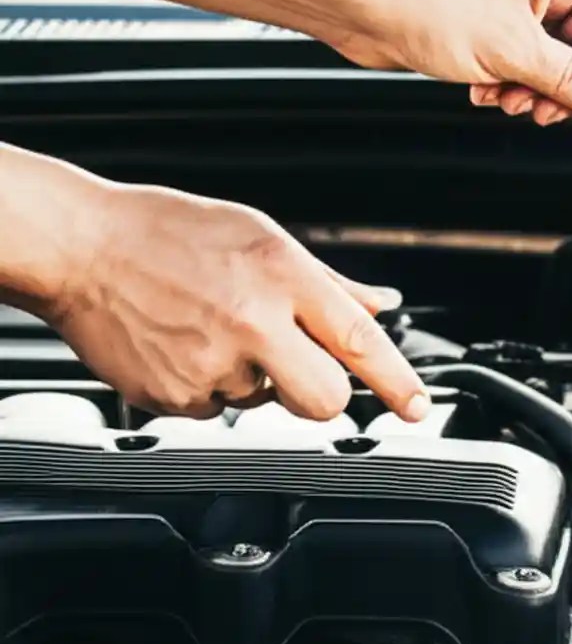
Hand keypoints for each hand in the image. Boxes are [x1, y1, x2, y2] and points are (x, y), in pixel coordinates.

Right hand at [0, 145, 429, 421]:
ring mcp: (212, 364)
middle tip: (298, 368)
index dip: (397, 381)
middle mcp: (253, 322)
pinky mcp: (176, 396)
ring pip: (266, 403)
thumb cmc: (171, 234)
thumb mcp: (261, 237)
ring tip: (212, 329)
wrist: (81, 247)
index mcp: (282, 275)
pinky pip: (217, 409)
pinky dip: (209, 385)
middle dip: (323, 395)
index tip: (418, 406)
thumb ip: (329, 284)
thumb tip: (381, 305)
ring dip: (254, 378)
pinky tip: (185, 344)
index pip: (359, 340)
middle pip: (325, 400)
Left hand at [1, 0, 571, 124]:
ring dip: (535, 91)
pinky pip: (515, 65)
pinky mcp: (481, 30)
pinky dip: (507, 85)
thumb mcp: (514, 48)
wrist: (359, 3)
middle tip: (556, 112)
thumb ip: (571, 76)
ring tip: (514, 102)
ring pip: (548, 61)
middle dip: (571, 85)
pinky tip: (486, 91)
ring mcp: (507, 7)